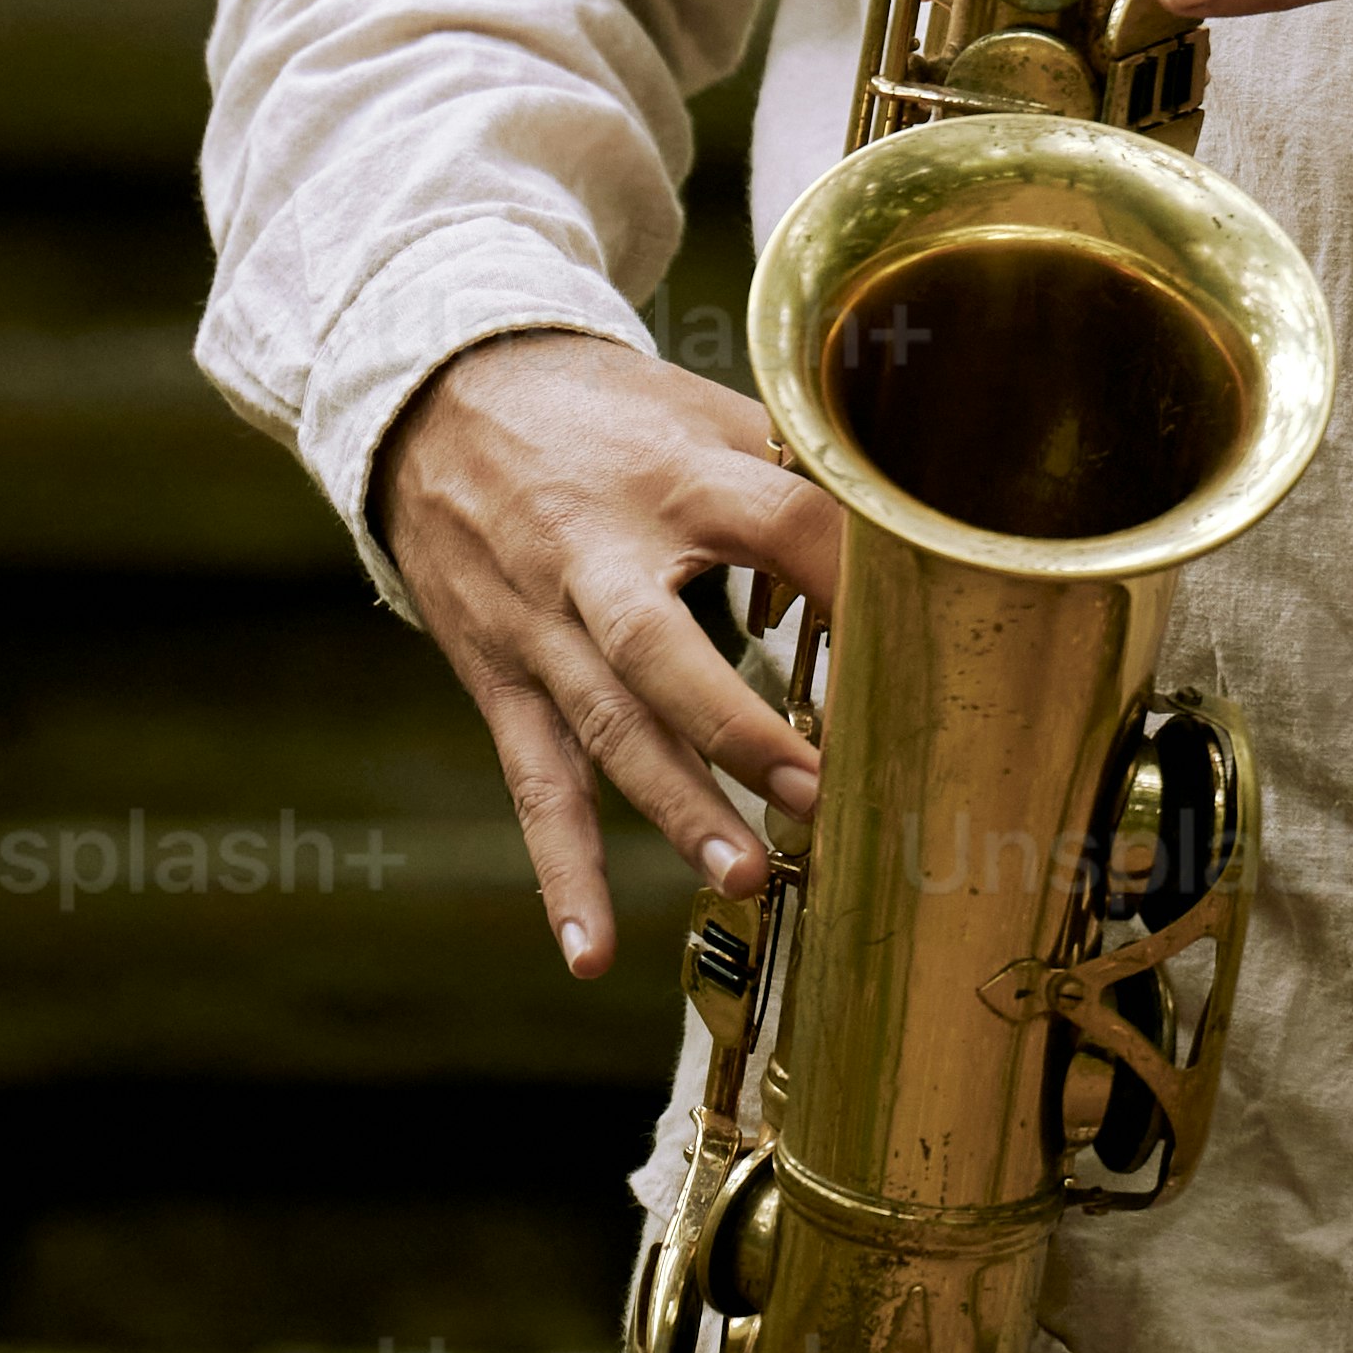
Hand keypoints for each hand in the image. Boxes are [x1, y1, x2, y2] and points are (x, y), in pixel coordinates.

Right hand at [374, 325, 844, 981]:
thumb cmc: (594, 408)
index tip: (919, 638)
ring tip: (749, 876)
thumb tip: (894, 511)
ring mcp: (544, 628)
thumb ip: (781, 461)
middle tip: (818, 791)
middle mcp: (600, 559)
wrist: (433, 399)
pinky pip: (534, 785)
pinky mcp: (504, 681)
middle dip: (740, 727)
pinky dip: (563, 872)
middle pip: (664, 649)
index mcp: (669, 475)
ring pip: (609, 731)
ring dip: (677, 810)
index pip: (777, 523)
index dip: (848, 577)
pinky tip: (591, 953)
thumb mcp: (689, 405)